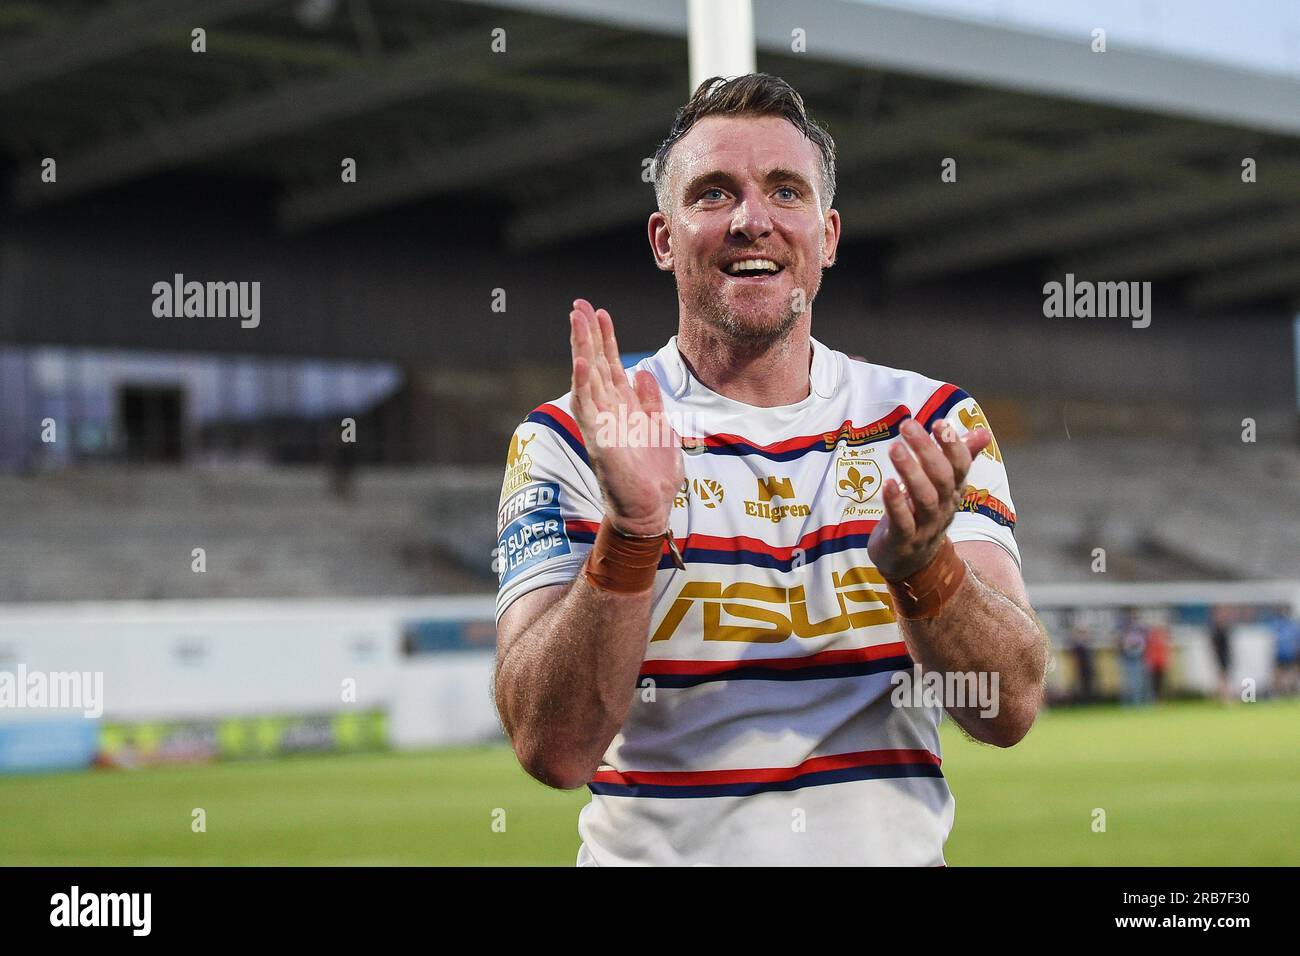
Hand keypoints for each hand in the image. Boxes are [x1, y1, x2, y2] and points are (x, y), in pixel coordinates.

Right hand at [569, 299, 682, 535]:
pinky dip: (583, 386)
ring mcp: (600, 424)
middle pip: (594, 364)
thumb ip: (650, 402)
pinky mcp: (600, 440)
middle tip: (578, 304)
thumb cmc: (652, 476)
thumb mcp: (660, 430)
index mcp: (623, 407)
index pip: (610, 365)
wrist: (650, 510)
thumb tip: (643, 373)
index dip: (605, 338)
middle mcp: (607, 411)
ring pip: (587, 379)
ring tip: (577, 322)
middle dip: (587, 334)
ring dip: (582, 350)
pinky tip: (581, 364)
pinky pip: (588, 409)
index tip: (599, 312)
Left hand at [868, 417, 991, 580]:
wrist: (910, 561)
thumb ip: (960, 458)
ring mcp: (925, 526)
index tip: (939, 422)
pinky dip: (896, 503)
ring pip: (924, 498)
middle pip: (941, 477)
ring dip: (910, 471)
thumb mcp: (942, 486)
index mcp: (953, 491)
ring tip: (895, 448)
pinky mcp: (904, 540)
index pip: (960, 465)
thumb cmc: (923, 513)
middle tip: (908, 426)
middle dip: (926, 450)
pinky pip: (903, 521)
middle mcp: (944, 507)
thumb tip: (983, 431)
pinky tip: (887, 484)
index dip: (952, 444)